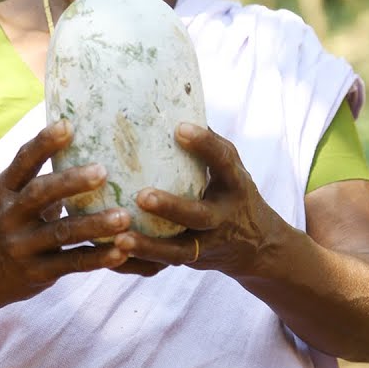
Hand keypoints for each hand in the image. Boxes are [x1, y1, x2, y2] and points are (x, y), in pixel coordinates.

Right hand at [0, 120, 133, 312]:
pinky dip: (98, 258)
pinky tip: (122, 251)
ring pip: (61, 232)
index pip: (23, 162)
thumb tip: (79, 130)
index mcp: (6, 190)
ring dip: (94, 224)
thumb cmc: (16, 223)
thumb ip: (42, 175)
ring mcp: (22, 246)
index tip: (67, 125)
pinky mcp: (36, 272)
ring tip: (124, 218)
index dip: (43, 143)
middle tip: (103, 171)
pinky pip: (71, 263)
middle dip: (71, 182)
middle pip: (40, 194)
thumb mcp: (16, 197)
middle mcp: (10, 216)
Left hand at [112, 123, 278, 276]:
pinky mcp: (193, 262)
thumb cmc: (232, 192)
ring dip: (149, 246)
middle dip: (172, 207)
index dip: (204, 144)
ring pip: (179, 251)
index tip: (180, 127)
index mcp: (233, 183)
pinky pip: (162, 267)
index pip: (223, 160)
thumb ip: (207, 145)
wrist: (258, 245)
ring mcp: (209, 244)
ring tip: (119, 237)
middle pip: (199, 215)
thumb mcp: (230, 169)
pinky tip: (111, 257)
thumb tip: (173, 100)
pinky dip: (138, 264)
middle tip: (141, 195)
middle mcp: (223, 215)